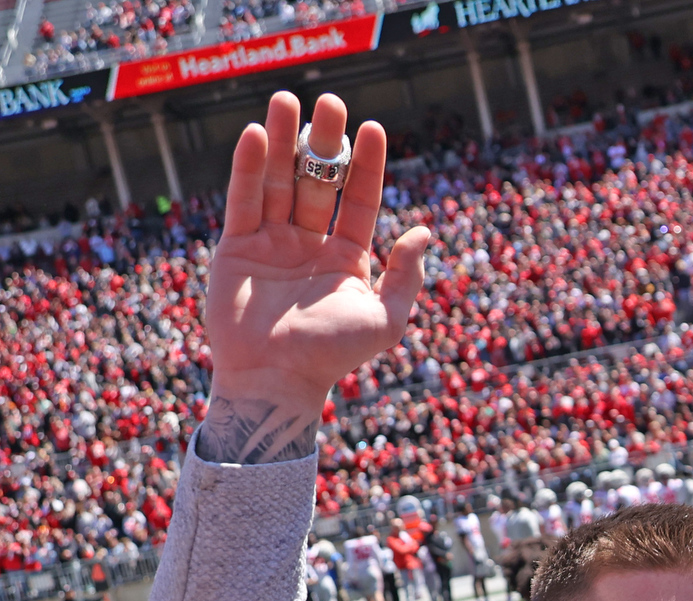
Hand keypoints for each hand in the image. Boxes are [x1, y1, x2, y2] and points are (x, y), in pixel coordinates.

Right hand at [201, 91, 429, 460]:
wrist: (278, 379)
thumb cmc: (334, 355)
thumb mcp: (385, 319)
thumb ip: (406, 276)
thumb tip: (425, 232)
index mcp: (348, 260)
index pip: (360, 201)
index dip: (367, 166)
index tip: (373, 129)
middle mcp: (311, 246)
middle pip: (319, 182)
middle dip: (325, 143)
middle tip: (331, 102)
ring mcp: (273, 243)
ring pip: (280, 181)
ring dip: (285, 141)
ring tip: (289, 100)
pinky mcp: (238, 247)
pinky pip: (244, 199)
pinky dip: (250, 167)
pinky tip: (260, 133)